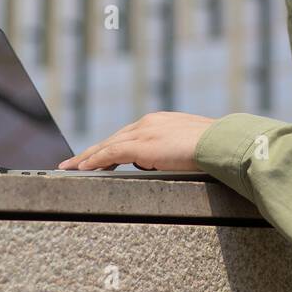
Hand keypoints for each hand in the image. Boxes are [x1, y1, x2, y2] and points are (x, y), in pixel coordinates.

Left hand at [56, 112, 217, 171]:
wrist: (221, 142)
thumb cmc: (214, 148)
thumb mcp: (190, 147)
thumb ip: (174, 153)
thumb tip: (166, 164)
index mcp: (159, 122)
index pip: (128, 135)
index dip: (110, 146)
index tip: (98, 156)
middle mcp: (148, 123)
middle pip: (112, 138)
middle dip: (92, 151)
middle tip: (74, 162)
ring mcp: (143, 132)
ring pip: (106, 146)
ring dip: (86, 157)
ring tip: (69, 167)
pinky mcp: (141, 145)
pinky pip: (110, 154)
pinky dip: (94, 161)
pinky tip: (81, 169)